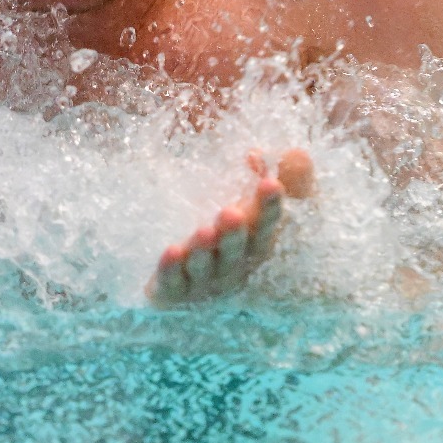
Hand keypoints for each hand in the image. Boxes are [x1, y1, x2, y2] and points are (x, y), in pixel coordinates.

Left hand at [146, 148, 313, 306]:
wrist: (185, 283)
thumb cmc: (226, 237)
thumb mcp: (249, 205)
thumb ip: (268, 178)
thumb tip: (268, 153)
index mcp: (253, 243)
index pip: (265, 224)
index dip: (269, 206)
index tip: (270, 184)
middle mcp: (233, 264)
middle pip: (237, 251)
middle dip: (235, 234)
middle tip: (231, 213)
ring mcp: (204, 280)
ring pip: (205, 268)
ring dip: (205, 252)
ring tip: (204, 232)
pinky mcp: (174, 289)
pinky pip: (174, 282)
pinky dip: (173, 270)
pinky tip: (172, 252)